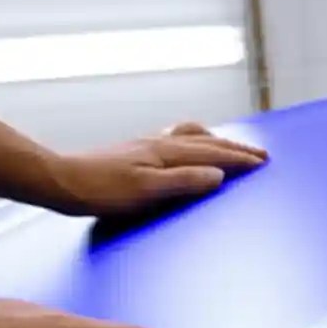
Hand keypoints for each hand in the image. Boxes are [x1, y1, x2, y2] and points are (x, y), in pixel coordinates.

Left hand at [47, 122, 268, 215]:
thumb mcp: (147, 191)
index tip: (263, 162)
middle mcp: (160, 143)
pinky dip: (194, 141)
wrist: (63, 181)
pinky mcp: (137, 152)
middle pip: (207, 141)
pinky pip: (177, 140)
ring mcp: (148, 145)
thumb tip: (218, 174)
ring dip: (216, 141)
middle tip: (261, 153)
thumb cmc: (102, 191)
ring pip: (192, 137)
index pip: (213, 154)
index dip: (240, 159)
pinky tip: (188, 149)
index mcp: (167, 153)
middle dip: (236, 147)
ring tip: (230, 146)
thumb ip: (184, 181)